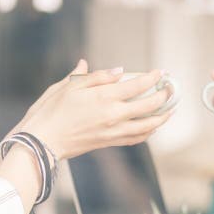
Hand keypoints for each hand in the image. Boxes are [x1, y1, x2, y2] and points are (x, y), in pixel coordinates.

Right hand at [19, 63, 174, 159]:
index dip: (152, 78)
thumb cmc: (51, 111)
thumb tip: (115, 70)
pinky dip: (148, 132)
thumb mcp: (69, 86)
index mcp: (104, 98)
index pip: (137, 85)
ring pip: (148, 125)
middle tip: (171, 89)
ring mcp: (114, 131)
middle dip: (163, 96)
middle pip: (149, 105)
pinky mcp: (110, 142)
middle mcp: (114, 115)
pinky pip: (136, 138)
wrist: (42, 140)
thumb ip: (95, 77)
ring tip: (170, 110)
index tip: (161, 72)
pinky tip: (153, 127)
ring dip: (162, 117)